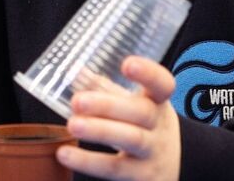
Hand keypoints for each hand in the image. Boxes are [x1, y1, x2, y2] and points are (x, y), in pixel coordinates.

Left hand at [59, 57, 180, 180]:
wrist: (168, 170)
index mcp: (158, 103)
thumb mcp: (136, 108)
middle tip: (78, 101)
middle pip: (142, 112)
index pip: (162, 85)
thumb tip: (76, 72)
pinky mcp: (141, 176)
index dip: (148, 74)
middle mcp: (160, 127)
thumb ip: (108, 91)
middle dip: (108, 105)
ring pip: (131, 140)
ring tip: (72, 125)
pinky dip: (88, 162)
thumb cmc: (145, 130)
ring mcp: (152, 153)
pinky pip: (114, 169)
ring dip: (99, 131)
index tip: (127, 64)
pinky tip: (65, 154)